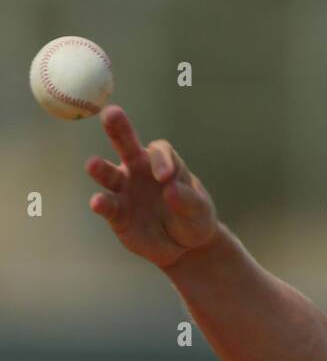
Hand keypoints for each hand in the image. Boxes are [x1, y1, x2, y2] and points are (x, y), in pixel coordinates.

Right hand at [85, 105, 218, 268]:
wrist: (183, 246)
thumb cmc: (193, 219)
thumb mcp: (199, 211)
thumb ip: (188, 200)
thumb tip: (171, 189)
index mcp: (162, 162)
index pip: (158, 151)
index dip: (161, 160)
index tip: (165, 178)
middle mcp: (138, 169)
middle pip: (126, 143)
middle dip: (117, 128)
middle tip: (110, 113)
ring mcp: (125, 190)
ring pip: (109, 174)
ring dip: (100, 168)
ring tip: (93, 165)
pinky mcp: (117, 214)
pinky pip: (108, 206)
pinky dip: (102, 204)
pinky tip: (97, 203)